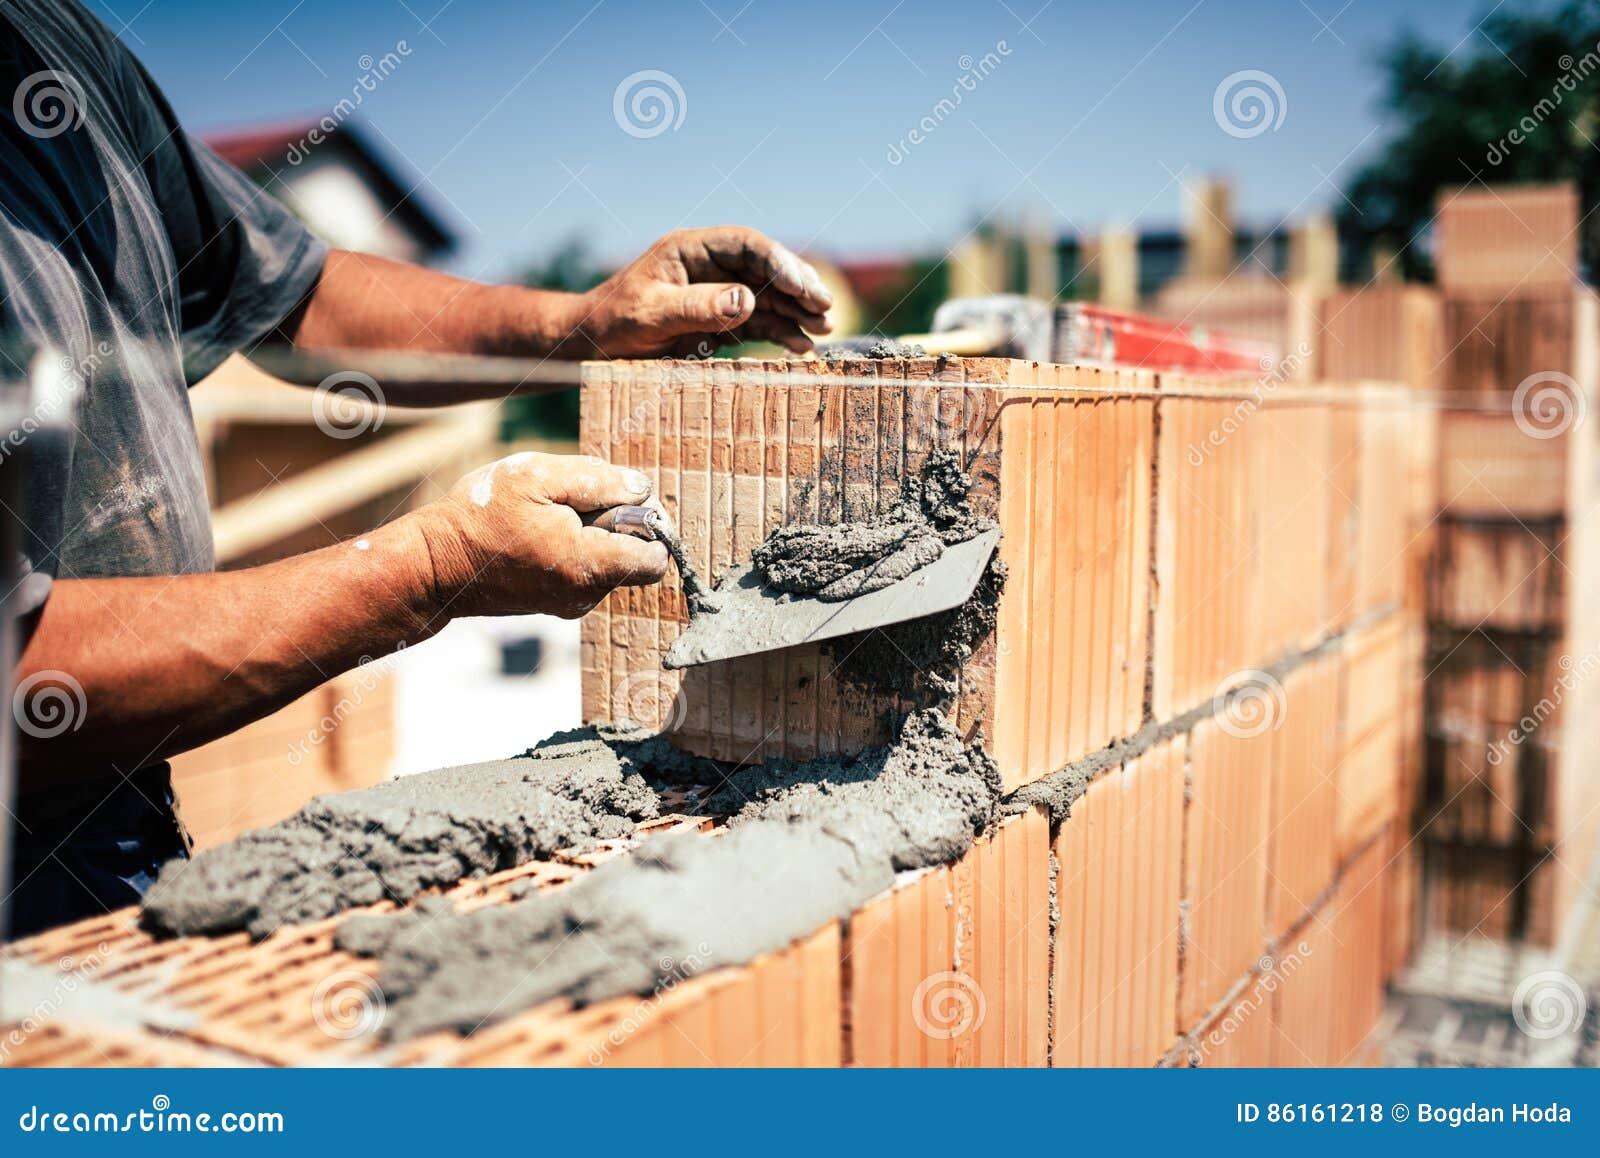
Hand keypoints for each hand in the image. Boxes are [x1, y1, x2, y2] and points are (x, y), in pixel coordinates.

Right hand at [412, 451, 668, 618]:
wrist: (435, 565)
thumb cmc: (481, 515)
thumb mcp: (538, 476)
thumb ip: (599, 480)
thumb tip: (643, 490)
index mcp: (589, 564)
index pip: (656, 559)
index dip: (651, 525)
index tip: (621, 500)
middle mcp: (587, 594)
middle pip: (634, 558)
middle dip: (618, 525)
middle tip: (574, 502)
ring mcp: (571, 603)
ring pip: (609, 563)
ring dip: (593, 534)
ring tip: (548, 516)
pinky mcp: (555, 602)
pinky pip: (585, 572)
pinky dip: (574, 548)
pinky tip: (539, 533)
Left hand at [568, 226, 834, 356]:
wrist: (591, 347)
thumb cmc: (612, 323)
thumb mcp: (650, 314)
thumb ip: (697, 306)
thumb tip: (748, 300)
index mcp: (690, 250)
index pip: (745, 244)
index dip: (777, 261)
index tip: (799, 285)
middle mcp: (709, 268)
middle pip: (764, 268)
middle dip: (797, 286)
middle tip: (825, 307)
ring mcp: (716, 294)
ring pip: (767, 297)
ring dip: (797, 311)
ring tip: (825, 329)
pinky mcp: (718, 322)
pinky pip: (757, 323)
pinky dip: (781, 333)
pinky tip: (802, 345)